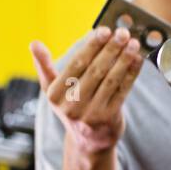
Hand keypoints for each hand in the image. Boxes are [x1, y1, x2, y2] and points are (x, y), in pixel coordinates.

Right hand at [30, 26, 143, 155]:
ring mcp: (91, 113)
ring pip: (111, 80)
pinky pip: (123, 91)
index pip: (76, 64)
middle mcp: (72, 105)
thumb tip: (33, 43)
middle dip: (110, 49)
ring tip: (132, 43)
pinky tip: (137, 59)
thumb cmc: (71, 106)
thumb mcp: (52, 90)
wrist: (89, 139)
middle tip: (122, 32)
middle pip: (95, 70)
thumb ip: (44, 66)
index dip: (92, 46)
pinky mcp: (109, 118)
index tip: (104, 30)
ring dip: (124, 59)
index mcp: (55, 94)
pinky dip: (131, 73)